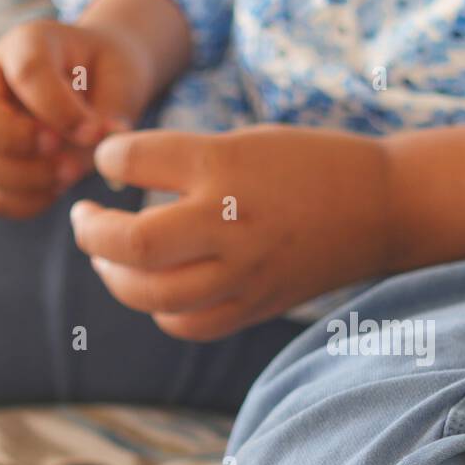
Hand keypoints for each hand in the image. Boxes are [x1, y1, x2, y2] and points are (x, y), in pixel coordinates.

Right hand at [0, 18, 154, 216]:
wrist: (102, 82)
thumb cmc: (108, 73)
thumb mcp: (120, 76)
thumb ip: (111, 109)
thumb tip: (105, 146)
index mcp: (25, 45)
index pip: (25, 72)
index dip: (58, 109)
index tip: (95, 132)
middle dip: (15, 141)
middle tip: (62, 152)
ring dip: (26, 178)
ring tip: (71, 172)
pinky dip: (27, 202)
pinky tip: (59, 188)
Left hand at [71, 125, 392, 339]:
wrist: (380, 206)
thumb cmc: (307, 164)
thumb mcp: (244, 141)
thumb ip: (184, 162)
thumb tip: (118, 183)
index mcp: (223, 164)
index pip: (130, 161)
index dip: (107, 158)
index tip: (111, 160)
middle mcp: (230, 221)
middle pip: (131, 244)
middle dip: (91, 233)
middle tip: (84, 220)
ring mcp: (244, 271)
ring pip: (152, 294)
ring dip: (114, 277)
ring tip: (109, 262)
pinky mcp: (256, 304)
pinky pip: (188, 324)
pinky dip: (160, 309)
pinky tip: (158, 290)